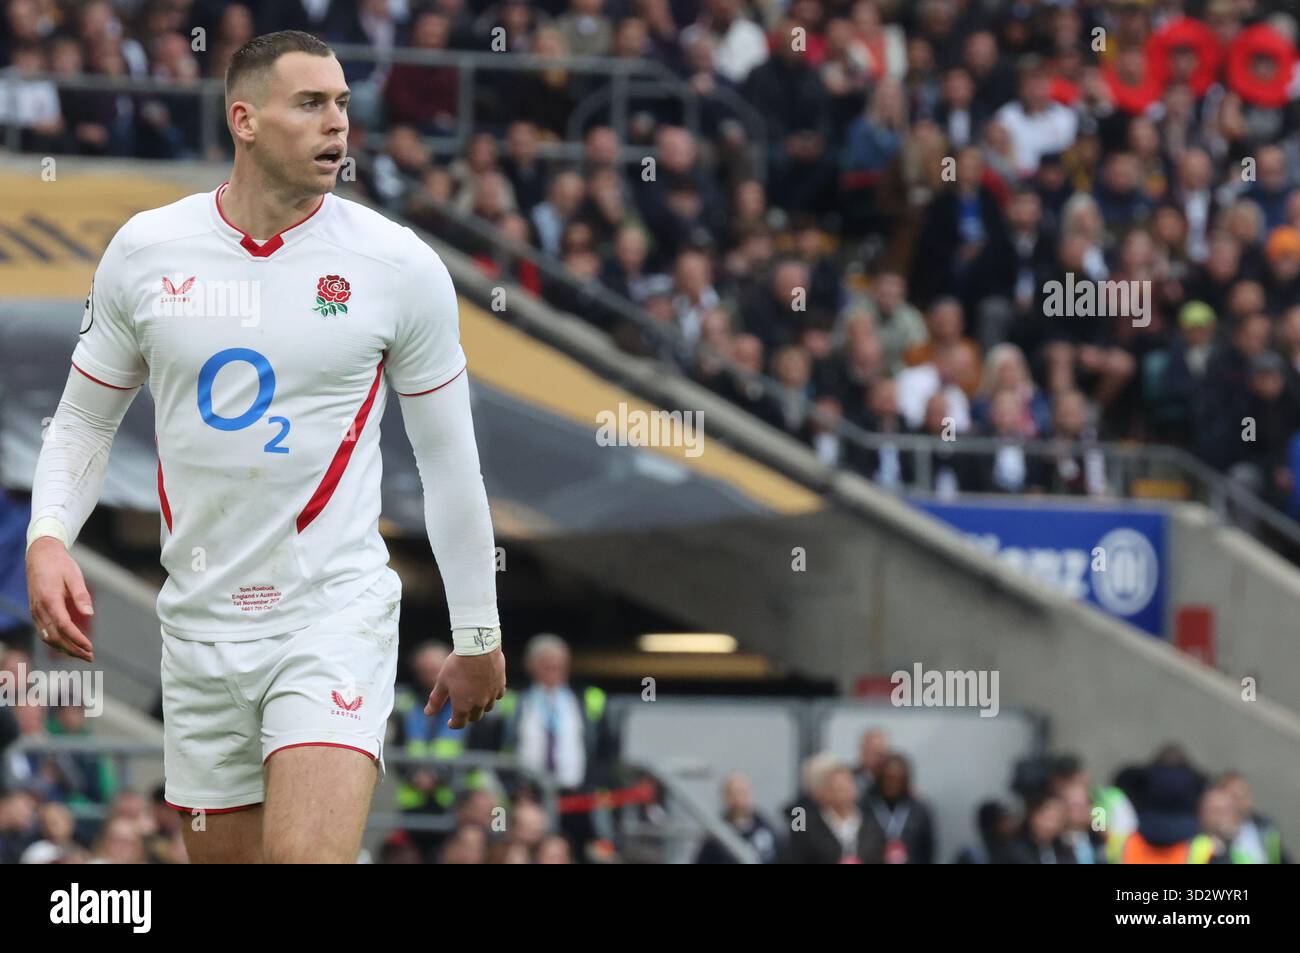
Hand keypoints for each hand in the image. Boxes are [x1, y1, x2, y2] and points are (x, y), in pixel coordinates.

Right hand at [25, 537, 94, 662]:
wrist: (40, 555)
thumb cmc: (60, 564)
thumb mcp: (74, 576)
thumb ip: (81, 595)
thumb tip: (90, 614)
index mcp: (49, 599)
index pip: (63, 626)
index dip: (76, 639)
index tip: (90, 648)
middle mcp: (39, 608)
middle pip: (55, 637)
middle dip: (73, 649)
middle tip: (90, 657)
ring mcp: (35, 611)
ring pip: (47, 637)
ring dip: (64, 649)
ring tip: (82, 655)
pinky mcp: (35, 611)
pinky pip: (43, 632)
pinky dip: (55, 642)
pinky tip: (68, 646)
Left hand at [425, 648, 505, 727]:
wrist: (478, 647)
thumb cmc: (457, 665)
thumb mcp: (442, 682)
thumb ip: (436, 700)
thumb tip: (428, 713)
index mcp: (463, 706)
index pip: (459, 723)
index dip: (453, 724)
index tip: (450, 722)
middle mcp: (479, 704)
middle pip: (474, 717)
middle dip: (467, 715)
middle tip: (461, 708)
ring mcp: (492, 695)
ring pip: (487, 708)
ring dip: (480, 706)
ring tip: (474, 698)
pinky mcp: (501, 685)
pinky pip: (498, 696)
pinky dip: (492, 696)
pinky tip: (487, 688)